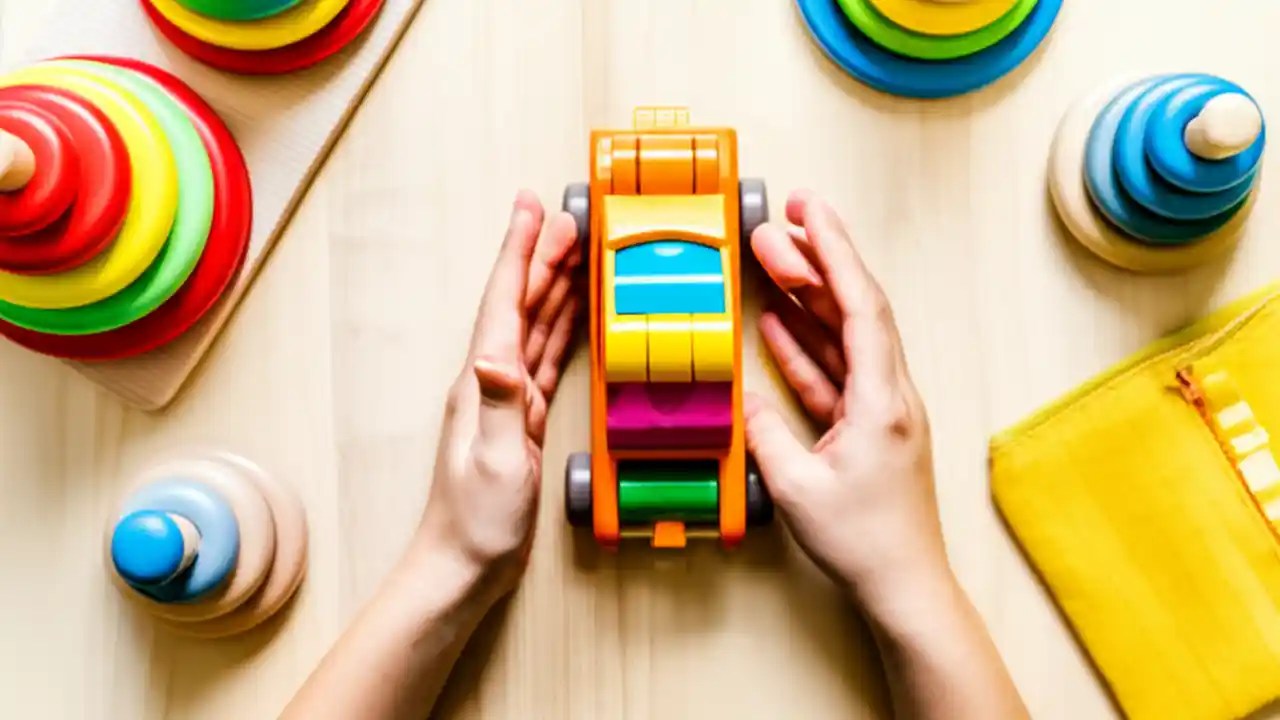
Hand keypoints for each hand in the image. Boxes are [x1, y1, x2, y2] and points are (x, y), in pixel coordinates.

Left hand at [417, 190, 581, 601]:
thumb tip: (494, 356)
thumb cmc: (476, 521)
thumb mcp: (494, 464)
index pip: (503, 303)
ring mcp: (507, 397)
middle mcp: (491, 380)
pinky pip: (547, 357)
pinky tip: (576, 312)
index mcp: (482, 381)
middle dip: (543, 255)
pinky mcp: (524, 417)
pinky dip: (563, 328)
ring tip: (577, 248)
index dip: (518, 252)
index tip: (531, 208)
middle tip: (569, 214)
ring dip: (556, 284)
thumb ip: (499, 407)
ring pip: (536, 325)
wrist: (465, 564)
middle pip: (522, 303)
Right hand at [745, 190, 949, 615]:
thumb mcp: (798, 486)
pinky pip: (835, 371)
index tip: (809, 209)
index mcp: (883, 399)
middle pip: (854, 308)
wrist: (905, 586)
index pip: (861, 304)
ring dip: (808, 297)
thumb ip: (764, 431)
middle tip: (778, 223)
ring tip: (771, 260)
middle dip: (817, 259)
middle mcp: (890, 393)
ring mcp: (881, 408)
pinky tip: (777, 325)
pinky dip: (806, 345)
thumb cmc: (864, 542)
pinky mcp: (868, 426)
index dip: (835, 250)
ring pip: (842, 336)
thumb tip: (742, 392)